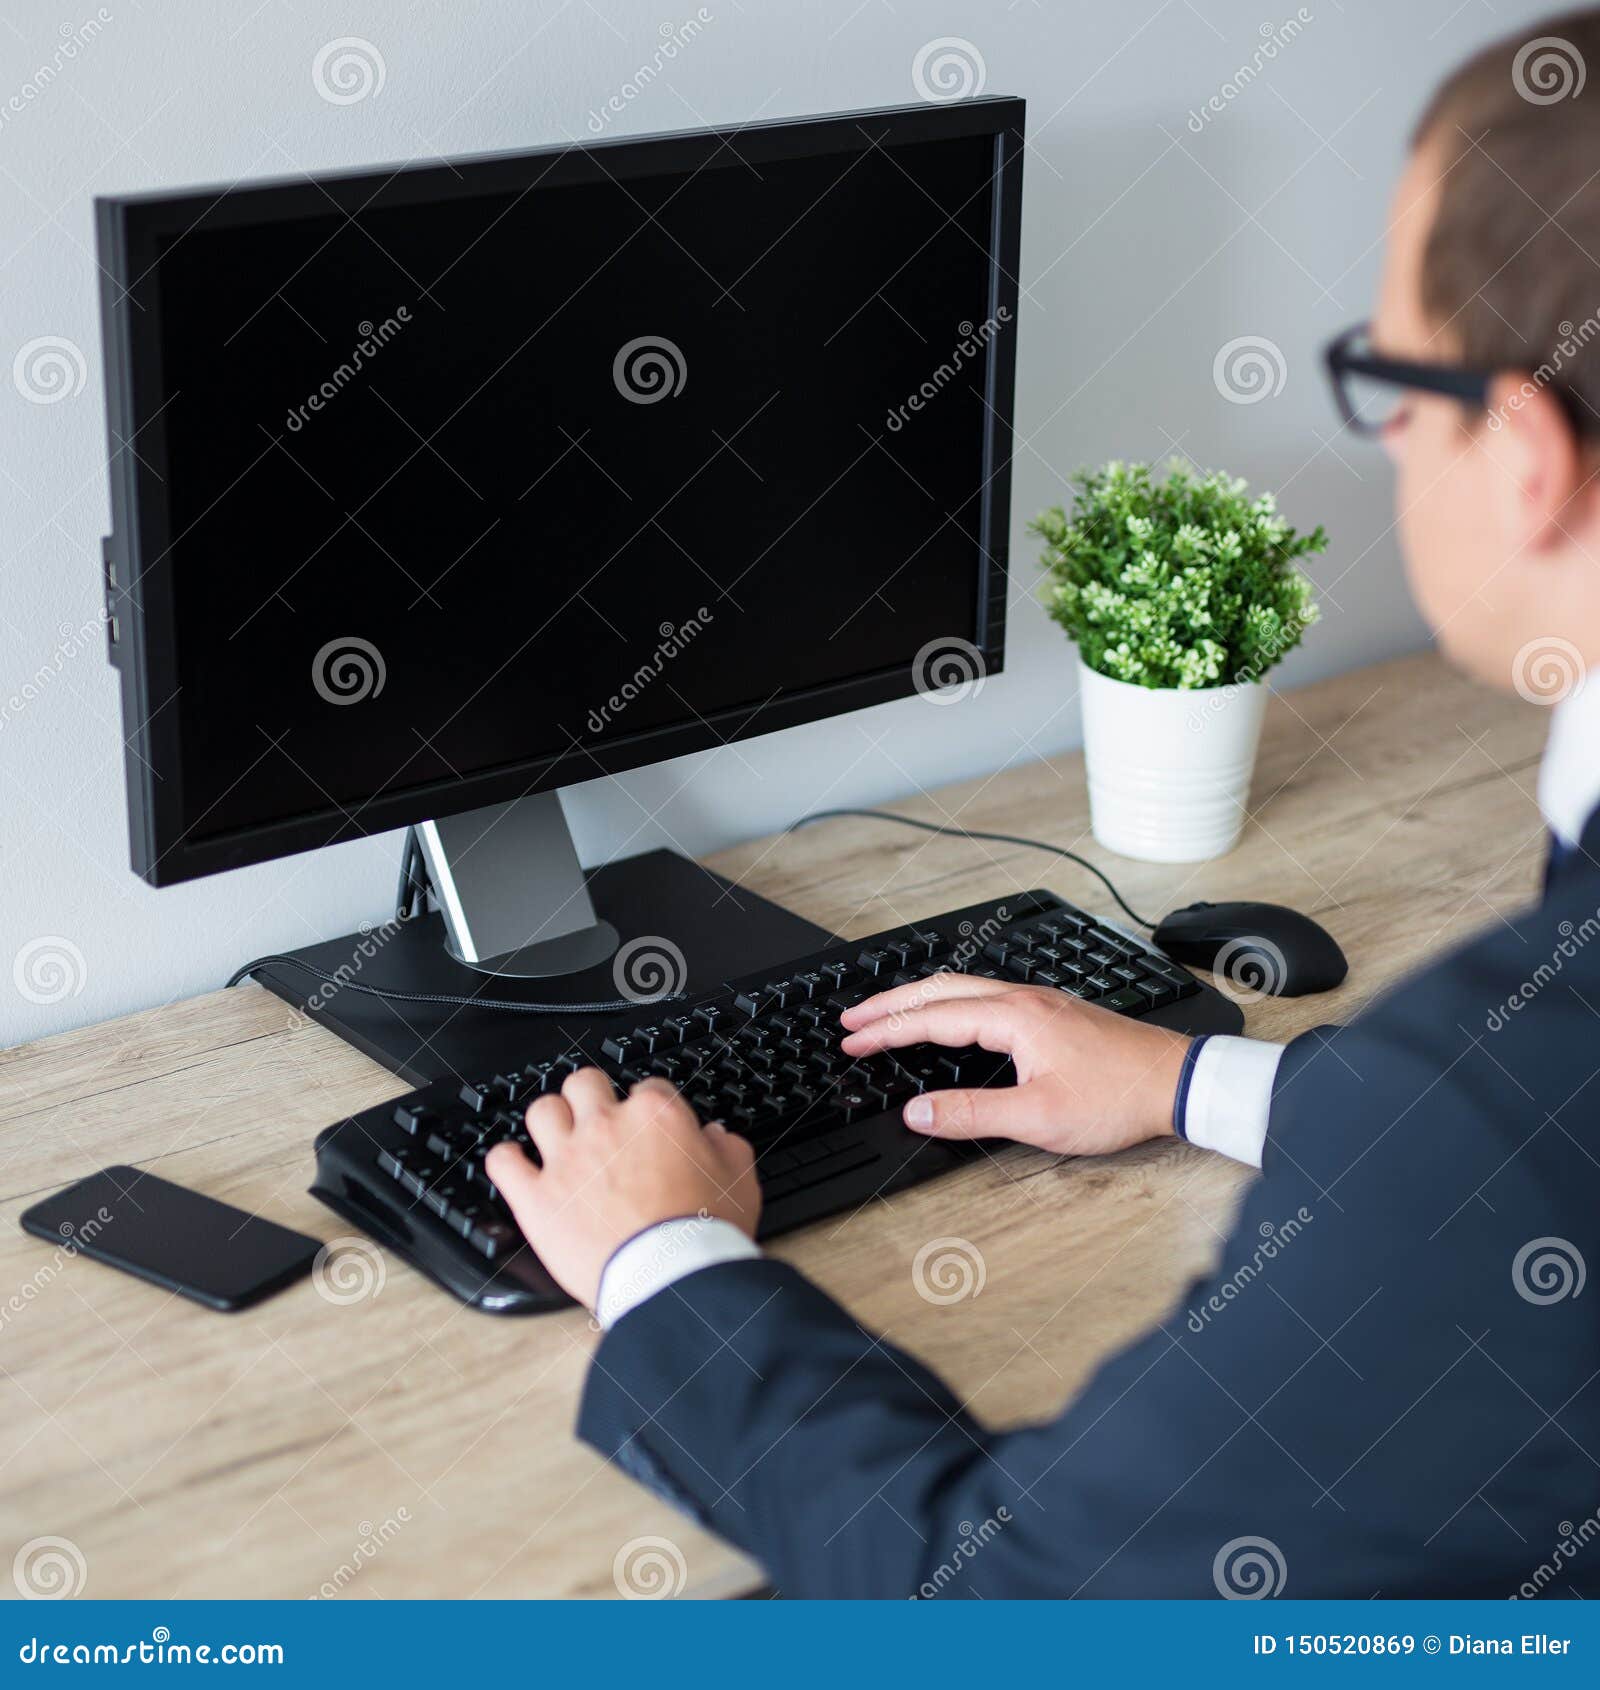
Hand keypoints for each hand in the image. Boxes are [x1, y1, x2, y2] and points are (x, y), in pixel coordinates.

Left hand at [484, 1071, 759, 1309]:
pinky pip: (503, 1162)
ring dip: (549, 1120)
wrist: (670, 1277)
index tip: (649, 1124)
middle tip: (597, 1118)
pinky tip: (516, 1164)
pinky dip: (506, 1160)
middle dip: (591, 1096)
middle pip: (584, 1083)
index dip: (649, 1105)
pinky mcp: (537, 1198)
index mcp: (656, 1117)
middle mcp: (607, 1127)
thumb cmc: (705, 1233)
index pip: (648, 1088)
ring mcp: (567, 1160)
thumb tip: (714, 1135)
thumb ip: (727, 1148)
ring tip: (557, 1136)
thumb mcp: (740, 1181)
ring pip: (541, 1111)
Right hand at [839, 972, 1190, 1155]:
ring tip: (887, 1013)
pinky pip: (984, 995)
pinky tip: (949, 1017)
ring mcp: (1039, 1001)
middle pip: (939, 988)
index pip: (931, 1018)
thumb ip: (971, 1114)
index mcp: (1013, 1016)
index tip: (851, 1041)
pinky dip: (949, 1002)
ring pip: (963, 987)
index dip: (886, 1030)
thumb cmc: (1117, 1098)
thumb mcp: (1038, 1118)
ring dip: (919, 999)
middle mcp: (1022, 998)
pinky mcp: (1053, 1013)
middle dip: (890, 1003)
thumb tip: (918, 1112)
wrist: (1178, 1082)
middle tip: (851, 1017)